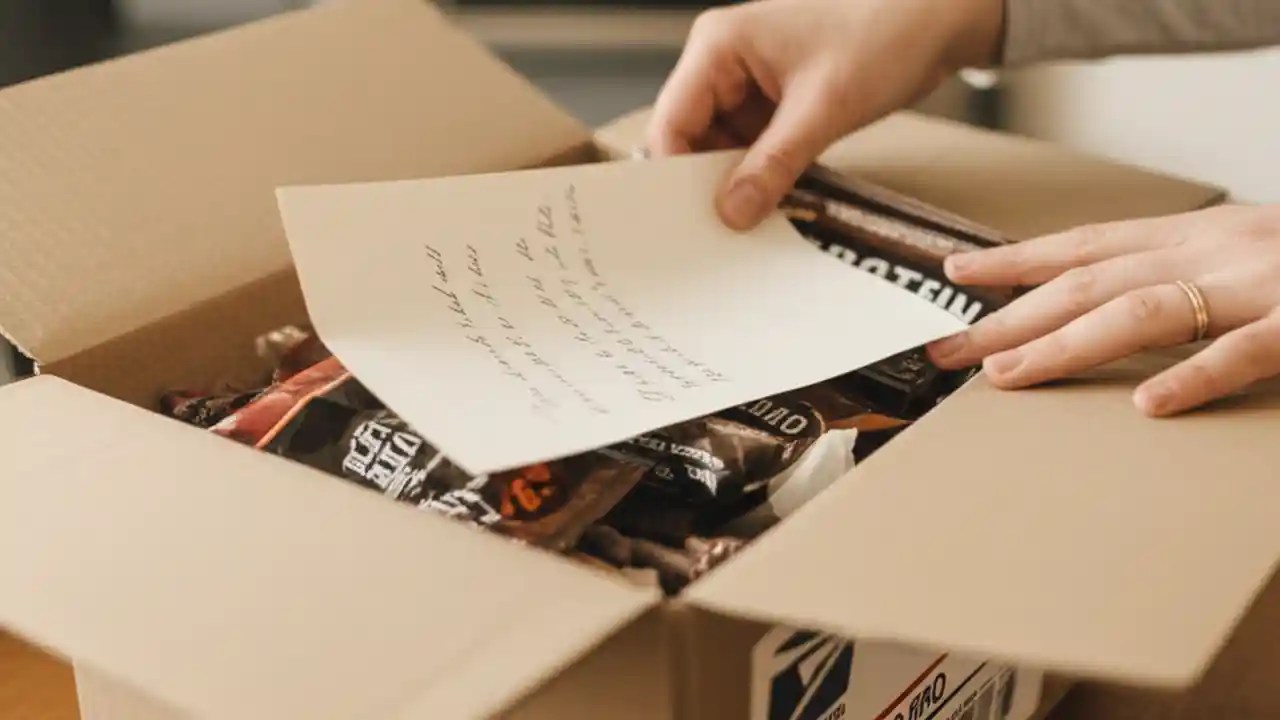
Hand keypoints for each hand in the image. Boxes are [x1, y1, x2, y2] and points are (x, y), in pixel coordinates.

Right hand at [645, 0, 1004, 229]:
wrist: (934, 21)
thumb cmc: (882, 36)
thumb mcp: (823, 108)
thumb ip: (774, 164)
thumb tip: (732, 213)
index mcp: (717, 46)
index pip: (672, 122)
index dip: (676, 175)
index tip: (691, 222)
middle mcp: (721, 62)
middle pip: (690, 139)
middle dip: (708, 183)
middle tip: (724, 231)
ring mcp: (746, 84)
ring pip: (720, 150)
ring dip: (738, 183)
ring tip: (754, 219)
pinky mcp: (772, 103)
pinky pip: (751, 149)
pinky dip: (762, 176)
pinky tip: (775, 201)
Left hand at [926, 204, 1279, 416]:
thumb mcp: (1240, 256)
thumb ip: (1177, 276)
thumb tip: (1101, 306)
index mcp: (1200, 233)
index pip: (1085, 244)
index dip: (1016, 259)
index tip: (954, 274)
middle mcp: (1218, 248)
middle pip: (1089, 281)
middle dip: (1009, 316)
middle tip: (945, 349)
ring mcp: (1262, 283)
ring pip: (1143, 311)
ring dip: (1066, 344)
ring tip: (1007, 376)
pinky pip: (1246, 351)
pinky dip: (1196, 375)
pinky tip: (1149, 406)